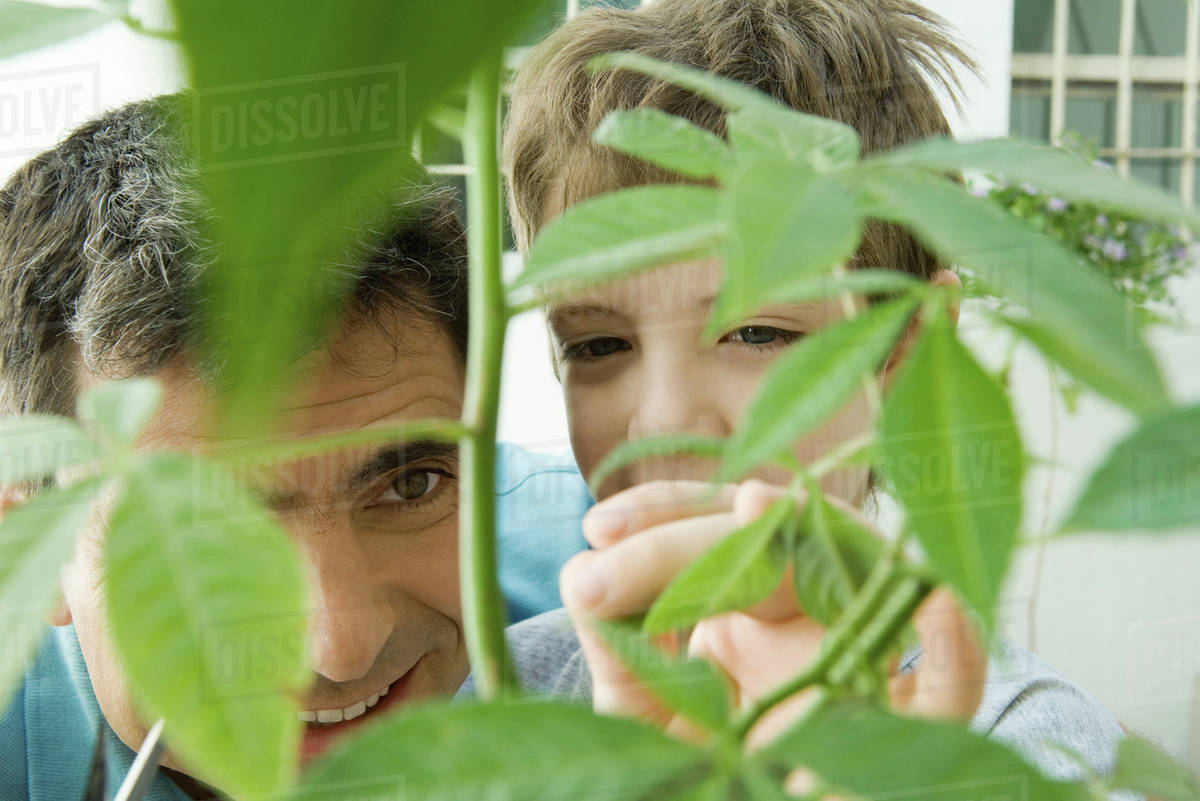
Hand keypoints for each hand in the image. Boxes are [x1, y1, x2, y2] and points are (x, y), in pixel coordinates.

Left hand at [560, 479, 986, 751]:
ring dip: (805, 538)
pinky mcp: (906, 737)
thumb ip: (620, 648)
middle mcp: (808, 632)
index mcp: (749, 623)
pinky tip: (934, 598)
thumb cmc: (696, 779)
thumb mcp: (640, 717)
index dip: (665, 517)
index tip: (598, 528)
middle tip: (601, 565)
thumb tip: (582, 570)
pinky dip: (952, 647)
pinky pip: (951, 690)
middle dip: (687, 540)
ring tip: (751, 503)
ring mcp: (860, 671)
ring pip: (855, 578)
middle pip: (775, 545)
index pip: (721, 537)